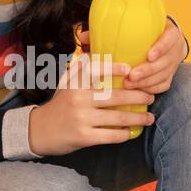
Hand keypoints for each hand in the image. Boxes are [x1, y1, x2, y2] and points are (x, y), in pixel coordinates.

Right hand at [27, 50, 156, 156]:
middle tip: (151, 97)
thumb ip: (80, 70)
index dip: (114, 69)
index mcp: (75, 84)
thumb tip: (96, 53)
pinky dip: (124, 133)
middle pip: (115, 97)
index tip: (131, 70)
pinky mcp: (84, 137)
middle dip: (138, 96)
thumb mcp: (65, 84)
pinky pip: (110, 136)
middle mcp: (79, 99)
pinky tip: (131, 131)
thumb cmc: (58, 105)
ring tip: (150, 117)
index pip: (96, 71)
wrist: (38, 131)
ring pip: (117, 118)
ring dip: (138, 118)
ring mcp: (82, 119)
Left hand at [124, 19, 186, 92]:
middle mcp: (176, 49)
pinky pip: (164, 85)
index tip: (149, 56)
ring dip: (146, 82)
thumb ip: (134, 23)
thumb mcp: (146, 22)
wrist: (166, 39)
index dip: (161, 48)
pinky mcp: (171, 74)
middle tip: (131, 75)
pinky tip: (138, 90)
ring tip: (129, 84)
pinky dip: (151, 88)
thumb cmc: (150, 29)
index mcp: (172, 33)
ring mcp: (175, 63)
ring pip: (164, 76)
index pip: (169, 40)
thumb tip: (108, 27)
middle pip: (165, 62)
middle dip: (148, 70)